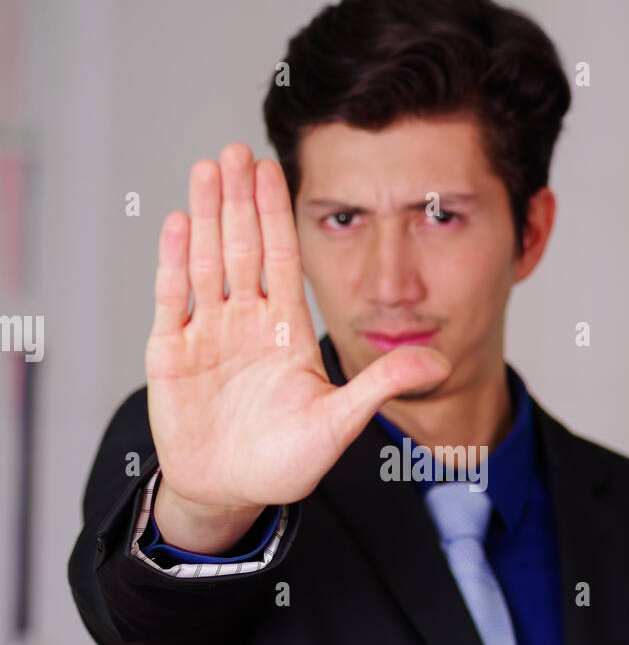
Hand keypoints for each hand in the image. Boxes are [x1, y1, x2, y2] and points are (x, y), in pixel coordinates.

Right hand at [145, 143, 449, 549]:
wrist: (231, 494)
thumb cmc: (284, 464)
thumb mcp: (339, 423)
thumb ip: (380, 386)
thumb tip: (440, 361)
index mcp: (286, 331)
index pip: (283, 259)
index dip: (278, 214)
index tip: (276, 169)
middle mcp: (247, 323)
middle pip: (244, 248)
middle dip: (240, 200)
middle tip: (237, 149)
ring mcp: (208, 335)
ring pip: (207, 262)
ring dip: (206, 216)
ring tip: (207, 168)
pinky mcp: (173, 354)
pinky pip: (174, 299)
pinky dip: (175, 261)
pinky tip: (178, 223)